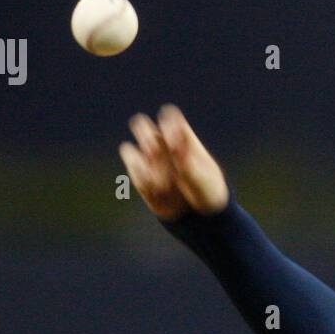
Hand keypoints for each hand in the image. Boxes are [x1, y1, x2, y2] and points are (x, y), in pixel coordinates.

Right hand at [119, 104, 228, 221]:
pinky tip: (159, 191)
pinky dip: (142, 181)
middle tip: (156, 155)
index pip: (170, 117)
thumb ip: (189, 163)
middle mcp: (162, 145)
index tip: (178, 147)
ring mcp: (149, 160)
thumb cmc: (207, 192)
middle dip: (145, 140)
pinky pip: (131, 173)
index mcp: (183, 137)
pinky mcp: (140, 177)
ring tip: (163, 183)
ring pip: (128, 149)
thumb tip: (174, 146)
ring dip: (141, 164)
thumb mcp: (204, 181)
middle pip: (140, 125)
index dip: (169, 128)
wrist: (199, 217)